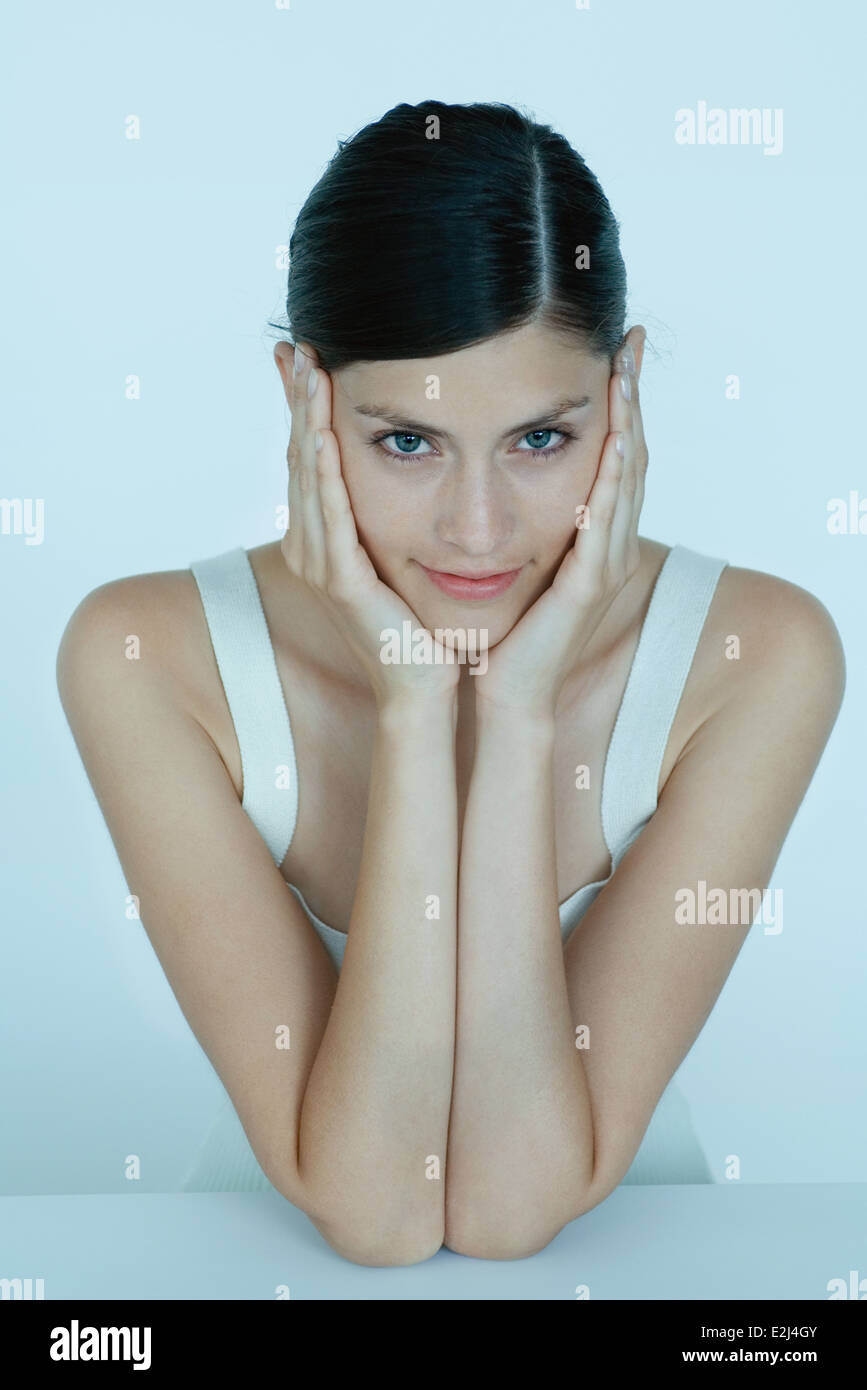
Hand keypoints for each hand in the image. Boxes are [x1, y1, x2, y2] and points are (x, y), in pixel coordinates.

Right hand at [280, 343, 461, 707]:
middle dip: (296, 401)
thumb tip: (408, 466)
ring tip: (307, 372)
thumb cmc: (419, 626)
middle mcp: (310, 549)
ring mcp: (321, 566)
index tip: (304, 356)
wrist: (423, 686)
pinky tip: (320, 434)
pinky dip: (323, 474)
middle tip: (294, 345)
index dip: (302, 407)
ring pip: (308, 479)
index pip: (308, 459)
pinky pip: (330, 518)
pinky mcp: (342, 583)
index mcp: (322, 540)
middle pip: (298, 459)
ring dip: (305, 422)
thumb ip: (390, 514)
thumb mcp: (398, 555)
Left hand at [473, 331, 647, 719]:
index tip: (614, 349)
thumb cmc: (507, 635)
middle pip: (631, 456)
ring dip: (629, 422)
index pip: (613, 456)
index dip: (619, 403)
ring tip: (626, 370)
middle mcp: (610, 547)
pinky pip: (605, 520)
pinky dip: (610, 476)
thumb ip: (517, 521)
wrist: (507, 693)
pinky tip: (613, 439)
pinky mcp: (589, 586)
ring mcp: (606, 566)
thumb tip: (493, 475)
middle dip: (633, 395)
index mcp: (594, 539)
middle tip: (630, 338)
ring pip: (626, 479)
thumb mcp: (516, 563)